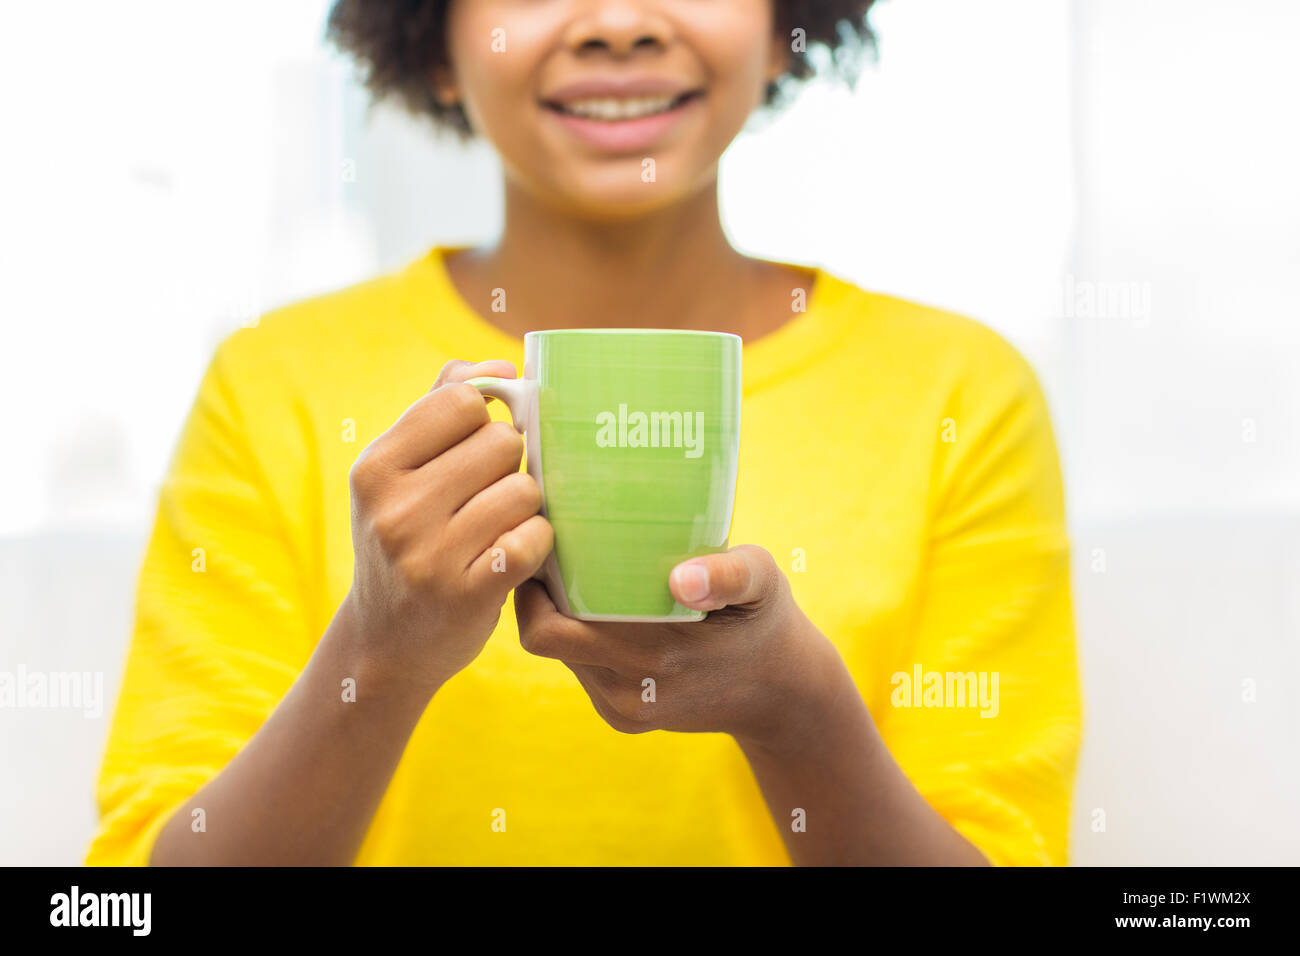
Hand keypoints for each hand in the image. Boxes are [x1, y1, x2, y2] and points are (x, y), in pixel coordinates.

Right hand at [345, 360, 553, 694]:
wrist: (385, 644)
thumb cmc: (407, 540)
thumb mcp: (399, 474)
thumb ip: (442, 405)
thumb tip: (500, 365)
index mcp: (376, 466)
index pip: (463, 401)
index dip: (486, 419)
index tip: (479, 448)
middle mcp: (396, 508)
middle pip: (502, 442)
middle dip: (509, 465)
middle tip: (490, 495)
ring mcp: (429, 554)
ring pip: (524, 489)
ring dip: (526, 507)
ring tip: (500, 526)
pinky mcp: (467, 595)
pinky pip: (535, 538)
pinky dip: (538, 544)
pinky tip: (515, 555)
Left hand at [514, 545, 840, 754]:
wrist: (782, 692)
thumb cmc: (765, 619)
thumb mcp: (762, 582)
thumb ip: (729, 574)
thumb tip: (682, 578)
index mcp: (656, 656)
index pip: (550, 630)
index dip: (531, 588)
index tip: (543, 541)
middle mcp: (631, 692)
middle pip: (545, 640)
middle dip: (537, 596)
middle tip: (551, 549)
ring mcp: (625, 710)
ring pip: (561, 656)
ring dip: (559, 617)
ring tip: (573, 571)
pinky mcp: (624, 719)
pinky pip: (581, 672)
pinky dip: (582, 639)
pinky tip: (601, 608)